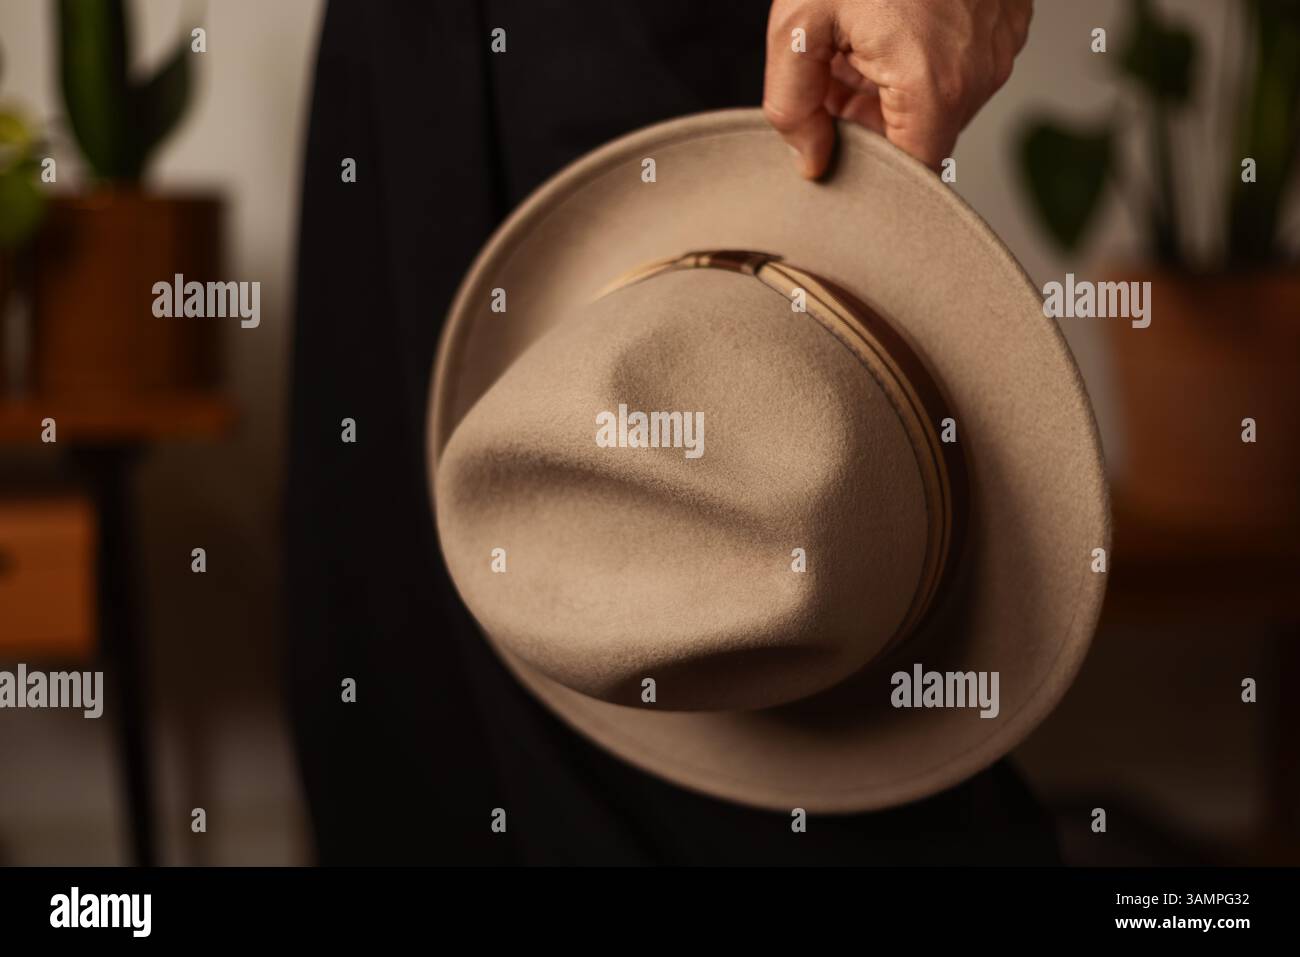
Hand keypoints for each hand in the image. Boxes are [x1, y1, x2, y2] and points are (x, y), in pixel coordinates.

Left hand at [763, 0, 1032, 175]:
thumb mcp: (798, 25)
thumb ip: (793, 106)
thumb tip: (810, 160)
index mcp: (933, 87)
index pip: (908, 175)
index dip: (868, 167)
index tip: (837, 145)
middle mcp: (979, 75)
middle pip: (919, 138)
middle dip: (871, 121)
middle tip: (835, 73)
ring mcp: (1000, 47)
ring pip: (937, 102)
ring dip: (893, 88)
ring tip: (863, 38)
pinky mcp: (1007, 21)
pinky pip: (958, 64)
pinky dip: (920, 57)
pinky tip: (894, 21)